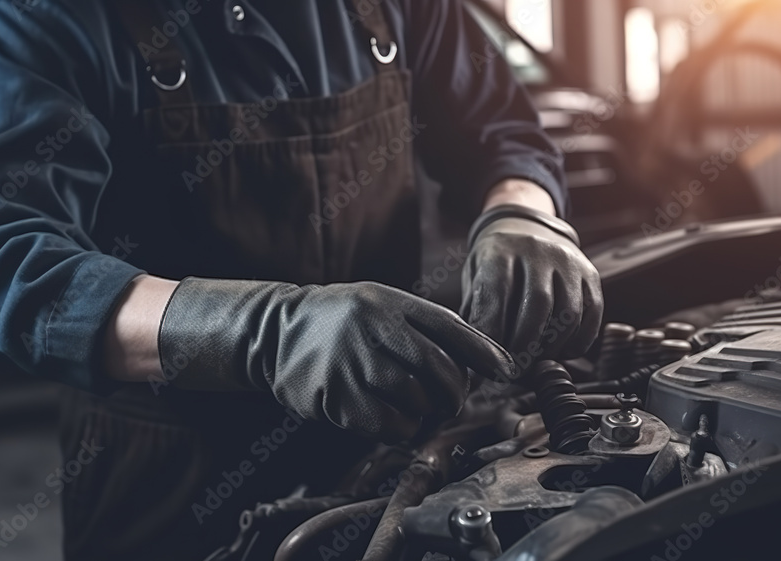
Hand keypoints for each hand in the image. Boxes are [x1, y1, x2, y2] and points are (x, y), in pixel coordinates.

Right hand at [159, 279, 514, 441]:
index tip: (505, 371)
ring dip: (426, 414)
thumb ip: (423, 326)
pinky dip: (400, 429)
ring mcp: (353, 364)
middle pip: (440, 372)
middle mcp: (373, 329)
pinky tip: (392, 419)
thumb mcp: (380, 304)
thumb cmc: (342, 320)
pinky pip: (388, 425)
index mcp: (389, 303)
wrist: (276, 332)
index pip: (450, 328)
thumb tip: (480, 363)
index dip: (484, 352)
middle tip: (450, 401)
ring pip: (417, 403)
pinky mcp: (336, 397)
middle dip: (454, 394)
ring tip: (416, 409)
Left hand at [460, 205, 602, 369]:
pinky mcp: (591, 275)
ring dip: (552, 348)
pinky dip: (577, 341)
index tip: (488, 363)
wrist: (526, 227)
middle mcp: (538, 251)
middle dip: (525, 347)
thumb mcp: (476, 277)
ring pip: (568, 313)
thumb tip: (476, 359)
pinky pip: (591, 315)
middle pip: (538, 306)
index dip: (493, 335)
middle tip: (514, 371)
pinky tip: (560, 351)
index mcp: (501, 251)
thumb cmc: (495, 261)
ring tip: (535, 362)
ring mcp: (569, 261)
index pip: (498, 295)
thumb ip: (477, 313)